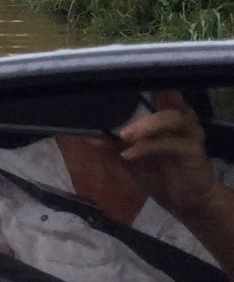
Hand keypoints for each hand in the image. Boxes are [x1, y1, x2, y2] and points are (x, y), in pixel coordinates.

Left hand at [117, 91, 223, 226]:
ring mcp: (191, 132)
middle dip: (137, 102)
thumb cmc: (158, 173)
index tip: (114, 80)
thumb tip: (88, 135)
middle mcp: (182, 117)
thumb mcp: (129, 159)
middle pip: (166, 96)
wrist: (185, 201)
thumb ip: (111, 145)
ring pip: (171, 118)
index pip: (156, 88)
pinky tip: (129, 154)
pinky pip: (170, 144)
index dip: (140, 80)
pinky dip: (147, 147)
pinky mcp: (194, 151)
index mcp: (165, 112)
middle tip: (110, 112)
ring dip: (144, 126)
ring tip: (122, 136)